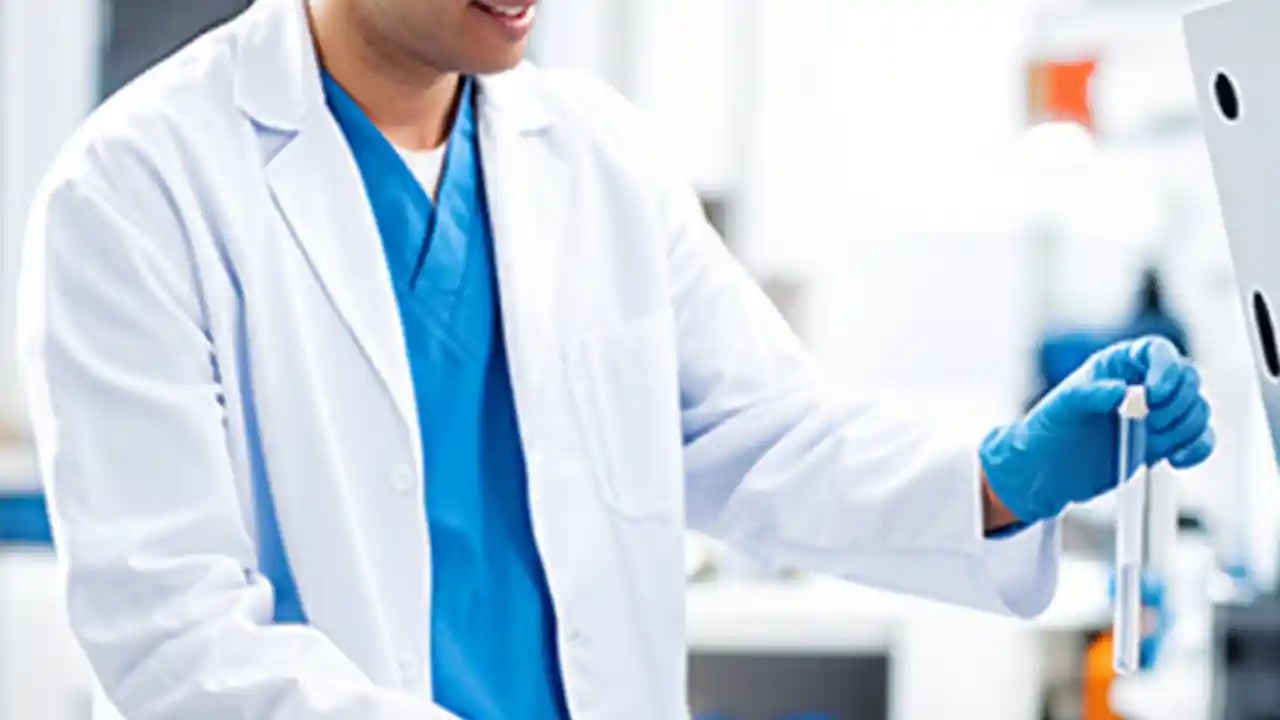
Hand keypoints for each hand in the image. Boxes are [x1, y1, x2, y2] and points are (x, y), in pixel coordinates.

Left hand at [980, 336, 1214, 524]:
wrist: (1045, 472)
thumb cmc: (1046, 433)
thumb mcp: (1058, 409)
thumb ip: (1087, 395)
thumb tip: (1120, 391)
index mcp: (1116, 366)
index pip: (1158, 351)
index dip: (1166, 369)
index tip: (1155, 395)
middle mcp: (1141, 386)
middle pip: (1188, 378)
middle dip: (1177, 402)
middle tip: (1149, 423)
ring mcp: (1155, 416)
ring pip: (1198, 409)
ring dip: (1184, 427)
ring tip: (1150, 441)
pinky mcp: (1162, 443)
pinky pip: (1199, 439)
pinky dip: (1197, 449)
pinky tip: (1177, 460)